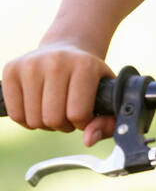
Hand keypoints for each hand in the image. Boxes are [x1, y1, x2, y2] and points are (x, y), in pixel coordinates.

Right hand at [1, 43, 115, 143]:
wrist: (65, 48)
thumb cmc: (89, 78)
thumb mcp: (108, 96)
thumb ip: (108, 123)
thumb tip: (88, 141)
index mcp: (84, 65)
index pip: (77, 114)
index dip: (82, 123)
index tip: (84, 113)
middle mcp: (56, 60)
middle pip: (53, 119)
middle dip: (63, 125)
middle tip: (68, 112)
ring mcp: (30, 64)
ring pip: (33, 120)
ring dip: (45, 123)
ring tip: (54, 107)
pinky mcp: (11, 70)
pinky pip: (16, 115)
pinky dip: (27, 120)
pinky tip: (38, 106)